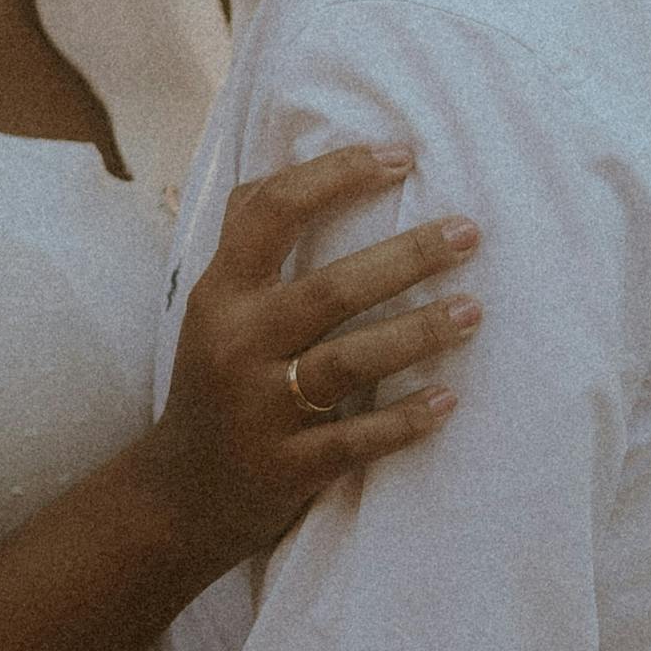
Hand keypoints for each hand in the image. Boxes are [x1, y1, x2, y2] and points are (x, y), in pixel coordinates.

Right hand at [143, 146, 477, 584]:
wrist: (176, 494)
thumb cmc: (215, 379)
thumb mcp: (214, 305)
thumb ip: (250, 239)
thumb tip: (311, 157)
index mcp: (220, 293)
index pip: (272, 212)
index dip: (336, 175)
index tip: (401, 156)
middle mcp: (236, 344)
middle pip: (329, 289)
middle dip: (406, 257)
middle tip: (469, 234)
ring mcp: (260, 409)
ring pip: (348, 362)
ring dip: (417, 334)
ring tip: (473, 310)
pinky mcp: (286, 467)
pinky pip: (355, 440)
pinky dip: (403, 421)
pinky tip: (448, 399)